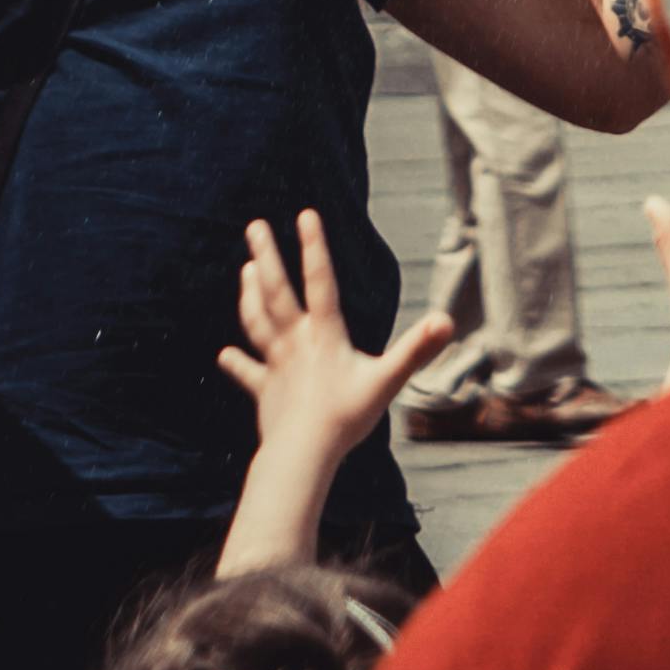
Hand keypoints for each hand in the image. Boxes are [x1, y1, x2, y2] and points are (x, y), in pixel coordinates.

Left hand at [211, 208, 449, 466]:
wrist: (303, 455)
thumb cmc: (345, 417)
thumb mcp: (387, 381)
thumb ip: (416, 349)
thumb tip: (446, 321)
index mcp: (325, 335)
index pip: (321, 282)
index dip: (314, 247)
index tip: (306, 213)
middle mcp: (296, 343)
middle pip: (277, 292)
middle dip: (266, 257)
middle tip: (254, 226)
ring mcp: (277, 366)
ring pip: (259, 322)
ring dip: (250, 295)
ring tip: (246, 270)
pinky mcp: (265, 391)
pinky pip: (248, 373)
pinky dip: (236, 363)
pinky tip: (223, 355)